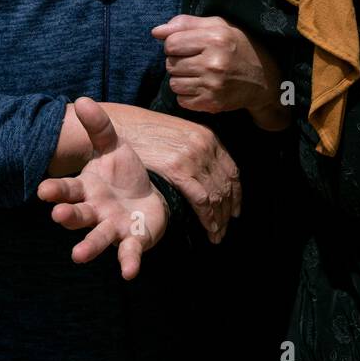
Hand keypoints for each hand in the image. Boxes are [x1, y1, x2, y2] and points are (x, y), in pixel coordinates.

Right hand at [38, 98, 166, 279]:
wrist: (148, 196)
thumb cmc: (122, 173)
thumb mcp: (113, 146)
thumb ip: (99, 127)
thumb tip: (82, 100)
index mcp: (86, 189)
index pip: (67, 190)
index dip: (56, 190)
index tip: (43, 190)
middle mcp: (94, 211)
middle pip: (78, 215)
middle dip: (67, 216)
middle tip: (57, 216)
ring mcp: (111, 227)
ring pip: (97, 238)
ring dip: (88, 246)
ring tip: (78, 255)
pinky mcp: (132, 240)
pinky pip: (129, 252)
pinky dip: (128, 262)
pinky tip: (129, 273)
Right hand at [101, 103, 239, 242]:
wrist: (124, 125)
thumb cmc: (146, 132)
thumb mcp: (178, 134)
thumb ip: (193, 150)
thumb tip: (201, 175)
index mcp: (208, 137)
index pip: (231, 171)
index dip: (236, 194)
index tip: (235, 210)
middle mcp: (206, 147)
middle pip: (226, 185)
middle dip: (228, 210)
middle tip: (225, 228)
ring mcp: (193, 158)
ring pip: (216, 195)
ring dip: (220, 219)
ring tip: (217, 235)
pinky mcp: (178, 169)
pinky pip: (201, 199)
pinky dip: (208, 217)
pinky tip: (210, 229)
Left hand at [152, 15, 289, 130]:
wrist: (265, 81)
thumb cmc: (239, 48)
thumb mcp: (219, 27)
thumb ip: (186, 24)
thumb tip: (156, 32)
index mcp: (216, 38)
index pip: (171, 43)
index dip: (176, 45)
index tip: (189, 47)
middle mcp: (214, 62)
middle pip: (170, 64)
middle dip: (180, 62)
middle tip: (198, 62)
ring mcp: (213, 85)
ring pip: (174, 83)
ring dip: (182, 80)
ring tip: (200, 75)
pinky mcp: (212, 103)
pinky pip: (182, 100)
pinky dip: (188, 95)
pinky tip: (203, 88)